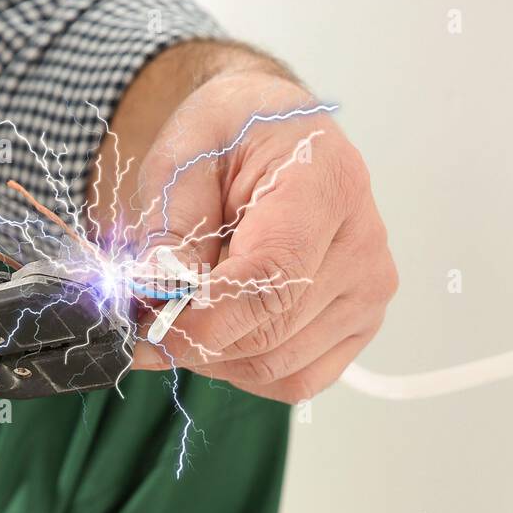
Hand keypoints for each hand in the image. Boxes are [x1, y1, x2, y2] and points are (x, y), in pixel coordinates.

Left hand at [128, 68, 396, 402]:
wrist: (272, 133)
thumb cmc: (229, 137)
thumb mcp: (182, 160)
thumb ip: (169, 229)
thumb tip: (153, 294)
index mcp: (326, 183)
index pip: (274, 276)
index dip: (207, 318)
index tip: (148, 330)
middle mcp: (363, 242)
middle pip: (272, 329)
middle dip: (196, 340)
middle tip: (144, 324)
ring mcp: (368, 291)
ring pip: (278, 365)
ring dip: (215, 357)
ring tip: (181, 316)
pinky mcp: (359, 324)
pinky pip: (297, 379)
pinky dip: (245, 370)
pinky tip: (221, 334)